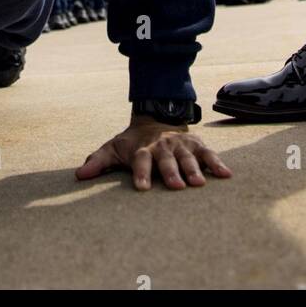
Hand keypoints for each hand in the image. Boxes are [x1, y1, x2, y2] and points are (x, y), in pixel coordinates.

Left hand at [76, 115, 231, 191]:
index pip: (140, 160)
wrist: (156, 118)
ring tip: (199, 184)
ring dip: (194, 169)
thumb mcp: (114, 148)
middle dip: (171, 172)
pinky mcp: (196, 144)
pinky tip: (226, 175)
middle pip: (166, 160)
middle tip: (176, 187)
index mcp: (142, 149)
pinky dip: (217, 163)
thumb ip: (98, 162)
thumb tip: (79, 176)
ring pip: (188, 157)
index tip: (142, 187)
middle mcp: (163, 146)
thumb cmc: (133, 142)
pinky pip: (208, 154)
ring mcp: (181, 145)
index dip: (141, 173)